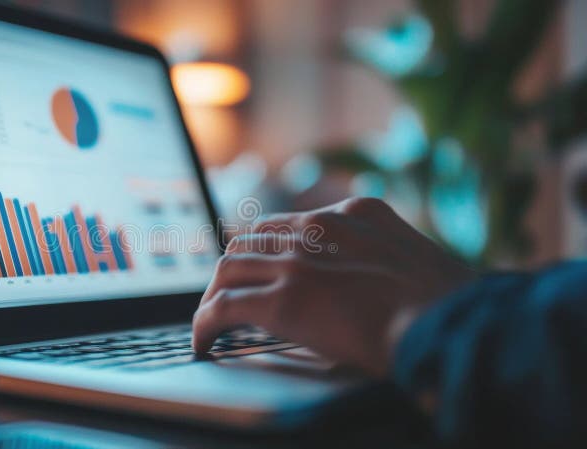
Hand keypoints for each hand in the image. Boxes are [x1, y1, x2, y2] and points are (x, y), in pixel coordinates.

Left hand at [192, 197, 475, 376]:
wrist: (455, 325)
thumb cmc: (450, 305)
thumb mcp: (416, 260)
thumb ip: (382, 256)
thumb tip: (366, 281)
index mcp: (354, 213)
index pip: (284, 223)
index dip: (259, 249)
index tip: (251, 268)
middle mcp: (320, 228)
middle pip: (248, 241)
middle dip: (232, 271)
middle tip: (224, 298)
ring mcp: (299, 262)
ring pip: (228, 269)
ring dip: (212, 297)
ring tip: (210, 324)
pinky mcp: (285, 299)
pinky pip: (223, 308)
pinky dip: (204, 324)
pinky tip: (203, 343)